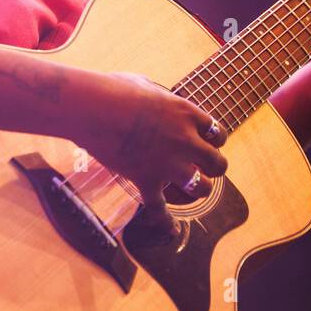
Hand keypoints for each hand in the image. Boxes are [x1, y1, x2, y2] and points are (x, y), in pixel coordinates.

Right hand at [72, 71, 227, 237]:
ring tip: (190, 188)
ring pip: (202, 188)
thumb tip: (152, 96)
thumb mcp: (144, 84)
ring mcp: (167, 163)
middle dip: (214, 168)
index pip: (217, 133)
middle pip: (219, 163)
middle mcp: (184, 140)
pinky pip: (161, 209)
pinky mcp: (146, 179)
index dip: (214, 140)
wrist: (92, 107)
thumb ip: (156, 95)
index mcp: (186, 113)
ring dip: (198, 190)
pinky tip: (169, 226)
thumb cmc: (113, 89)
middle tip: (204, 168)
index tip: (205, 143)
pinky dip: (165, 219)